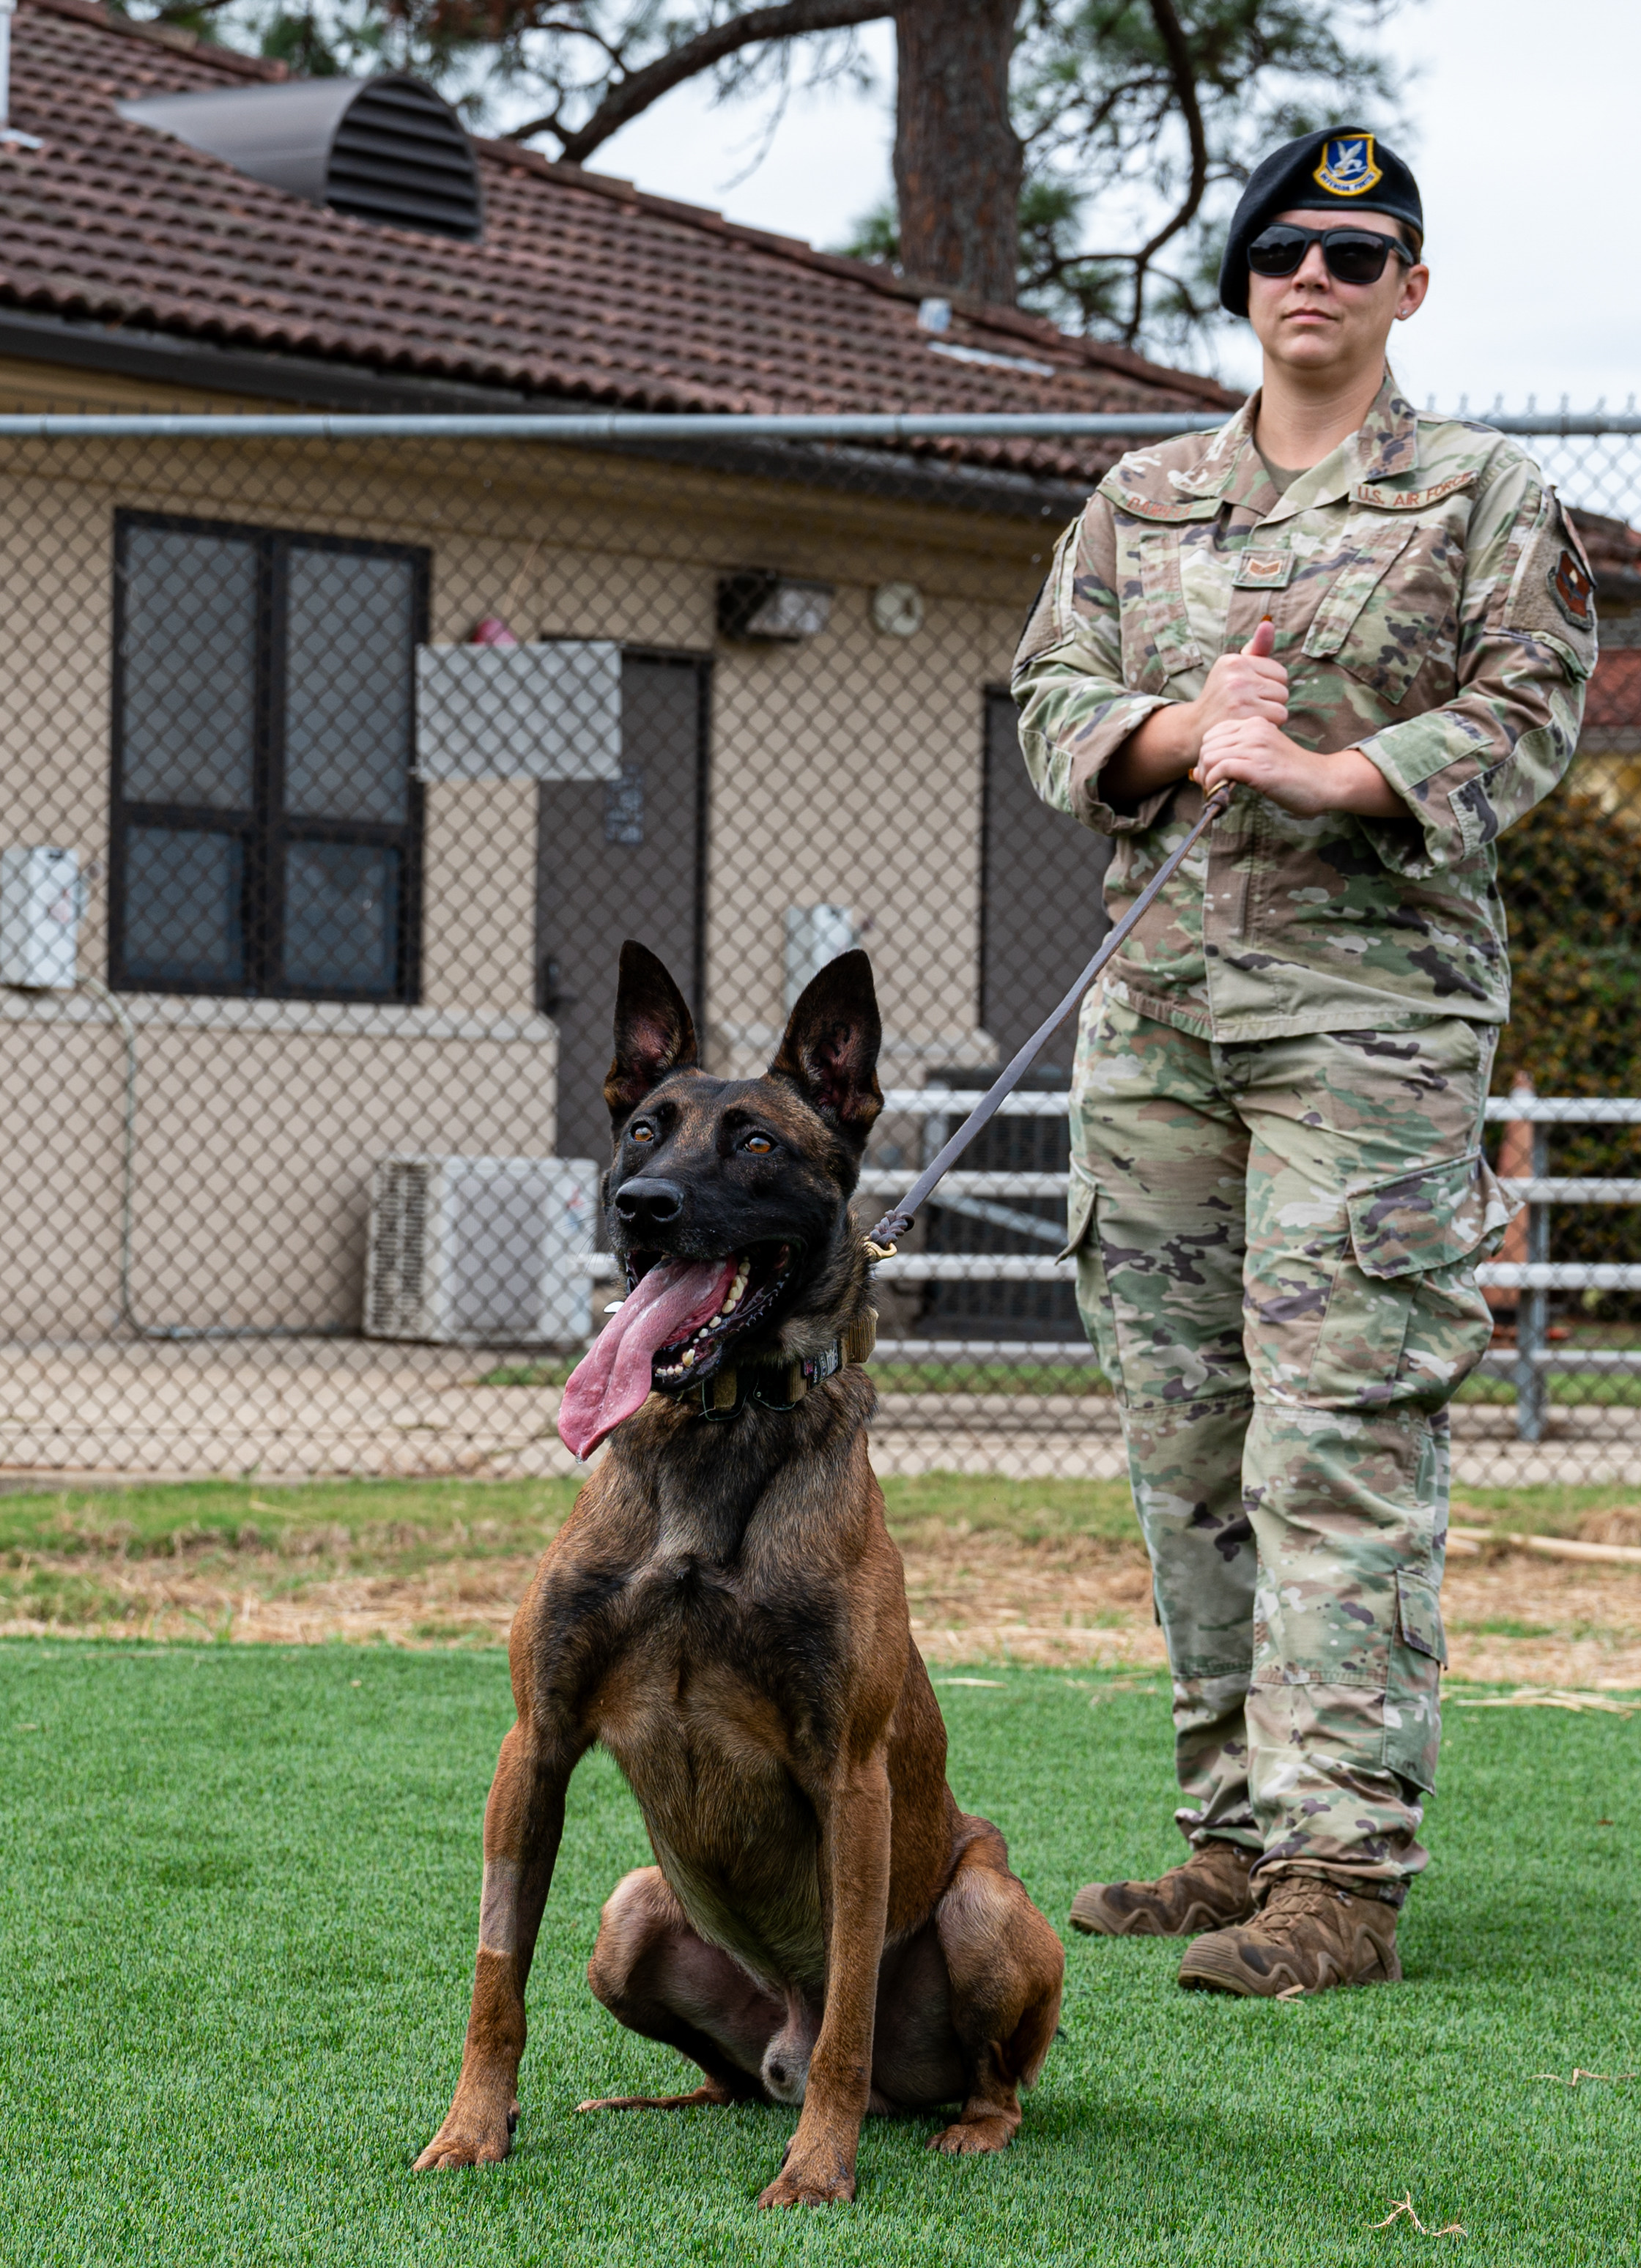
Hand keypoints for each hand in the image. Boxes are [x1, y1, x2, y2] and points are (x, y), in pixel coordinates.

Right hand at [1104, 618, 1286, 807]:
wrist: (1196, 731)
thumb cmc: (1222, 699)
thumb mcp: (1234, 671)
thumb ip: (1256, 650)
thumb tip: (1268, 624)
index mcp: (1234, 661)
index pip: (1279, 672)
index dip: (1270, 687)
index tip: (1250, 695)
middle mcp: (1235, 675)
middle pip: (1283, 689)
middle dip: (1271, 702)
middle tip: (1248, 709)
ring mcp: (1238, 695)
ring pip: (1282, 705)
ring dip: (1271, 715)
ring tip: (1249, 717)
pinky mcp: (1243, 716)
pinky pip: (1278, 718)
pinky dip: (1269, 726)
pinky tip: (1251, 727)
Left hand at [1195, 717, 1402, 818]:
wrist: (1324, 781)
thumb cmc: (1294, 774)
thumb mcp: (1264, 756)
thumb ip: (1239, 756)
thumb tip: (1201, 771)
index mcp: (1256, 723)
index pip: (1213, 732)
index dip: (1206, 754)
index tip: (1211, 773)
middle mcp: (1255, 730)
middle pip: (1207, 743)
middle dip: (1203, 767)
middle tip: (1210, 785)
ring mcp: (1257, 747)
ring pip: (1210, 755)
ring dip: (1206, 777)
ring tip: (1213, 791)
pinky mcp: (1258, 766)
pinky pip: (1221, 768)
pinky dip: (1213, 784)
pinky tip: (1219, 794)